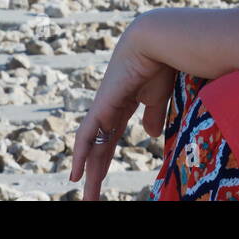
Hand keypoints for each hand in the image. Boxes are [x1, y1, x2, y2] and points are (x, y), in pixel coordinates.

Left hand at [68, 21, 176, 200]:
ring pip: (91, 146)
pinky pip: (87, 136)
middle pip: (99, 147)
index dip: (103, 159)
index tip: (98, 177)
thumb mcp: (158, 97)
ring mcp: (103, 107)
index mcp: (122, 105)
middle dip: (95, 172)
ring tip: (86, 195)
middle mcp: (108, 108)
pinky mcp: (102, 106)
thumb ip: (153, 115)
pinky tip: (76, 175)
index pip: (109, 139)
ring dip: (89, 172)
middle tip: (90, 197)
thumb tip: (151, 136)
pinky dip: (81, 155)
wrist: (157, 41)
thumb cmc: (161, 64)